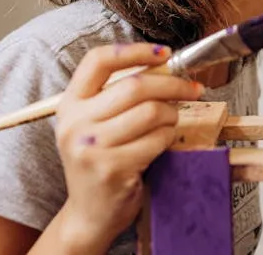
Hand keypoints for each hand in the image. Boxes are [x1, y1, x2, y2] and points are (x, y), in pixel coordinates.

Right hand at [54, 43, 202, 250]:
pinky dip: (168, 137)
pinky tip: (161, 144)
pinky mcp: (111, 168)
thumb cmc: (104, 159)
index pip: (98, 60)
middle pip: (134, 85)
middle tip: (192, 89)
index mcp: (70, 104)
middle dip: (173, 84)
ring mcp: (90, 148)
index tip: (164, 53)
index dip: (135, 50)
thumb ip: (119, 94)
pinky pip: (157, 139)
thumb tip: (166, 64)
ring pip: (151, 111)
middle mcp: (74, 123)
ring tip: (171, 121)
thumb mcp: (98, 123)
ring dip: (172, 114)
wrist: (90, 212)